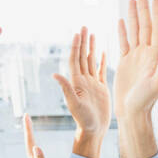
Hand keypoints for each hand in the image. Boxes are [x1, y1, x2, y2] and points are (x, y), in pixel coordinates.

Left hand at [14, 113, 52, 157]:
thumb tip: (36, 147)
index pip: (31, 142)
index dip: (29, 129)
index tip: (26, 115)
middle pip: (30, 143)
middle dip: (29, 130)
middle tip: (27, 118)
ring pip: (32, 150)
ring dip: (31, 139)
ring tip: (30, 130)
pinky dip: (36, 150)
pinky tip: (37, 152)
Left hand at [54, 27, 109, 157]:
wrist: (94, 130)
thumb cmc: (83, 120)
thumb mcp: (74, 104)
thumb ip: (66, 88)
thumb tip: (55, 74)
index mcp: (77, 82)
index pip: (76, 59)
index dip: (76, 46)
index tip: (78, 33)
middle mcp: (83, 80)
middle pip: (83, 56)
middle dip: (83, 41)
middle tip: (84, 27)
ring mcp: (92, 84)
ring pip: (91, 61)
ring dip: (91, 48)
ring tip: (92, 34)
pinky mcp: (101, 88)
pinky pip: (101, 71)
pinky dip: (101, 61)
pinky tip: (102, 52)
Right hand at [113, 0, 157, 121]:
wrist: (133, 114)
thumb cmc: (147, 101)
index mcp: (157, 56)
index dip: (157, 13)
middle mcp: (148, 54)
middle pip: (146, 25)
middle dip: (145, 8)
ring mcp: (137, 57)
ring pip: (135, 31)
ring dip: (134, 15)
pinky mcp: (126, 62)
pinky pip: (124, 42)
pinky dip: (123, 30)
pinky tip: (121, 20)